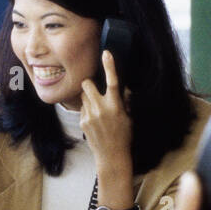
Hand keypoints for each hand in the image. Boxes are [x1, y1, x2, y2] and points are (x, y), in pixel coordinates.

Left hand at [79, 49, 133, 184]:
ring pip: (83, 96)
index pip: (112, 81)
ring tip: (97, 108)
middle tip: (95, 90)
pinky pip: (82, 108)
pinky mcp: (83, 122)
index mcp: (115, 105)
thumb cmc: (124, 136)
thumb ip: (125, 101)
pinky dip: (87, 110)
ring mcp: (90, 115)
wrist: (111, 156)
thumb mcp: (129, 117)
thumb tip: (123, 88)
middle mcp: (101, 108)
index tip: (106, 53)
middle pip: (87, 84)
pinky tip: (94, 121)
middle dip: (89, 83)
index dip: (109, 66)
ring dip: (88, 97)